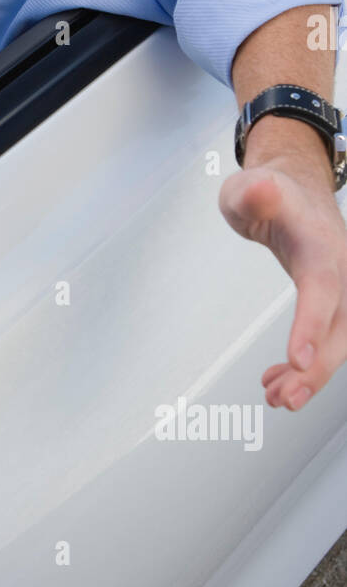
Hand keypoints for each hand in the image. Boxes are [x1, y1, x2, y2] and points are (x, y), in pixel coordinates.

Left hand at [218, 152, 346, 409]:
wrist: (295, 192)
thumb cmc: (269, 193)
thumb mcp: (248, 188)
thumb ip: (253, 195)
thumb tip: (261, 190)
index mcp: (320, 243)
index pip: (322, 285)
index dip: (312, 323)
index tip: (299, 358)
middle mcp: (341, 269)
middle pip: (341, 325)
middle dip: (318, 367)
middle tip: (285, 397)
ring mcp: (341, 289)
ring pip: (339, 341)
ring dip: (312, 376)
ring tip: (276, 398)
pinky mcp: (334, 305)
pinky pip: (329, 342)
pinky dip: (306, 368)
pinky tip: (276, 383)